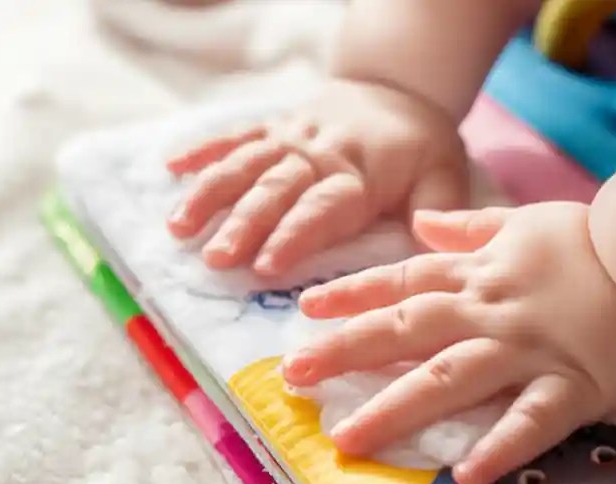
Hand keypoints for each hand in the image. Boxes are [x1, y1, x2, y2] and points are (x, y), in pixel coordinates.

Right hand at [165, 79, 469, 275]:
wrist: (400, 85)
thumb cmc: (422, 146)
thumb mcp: (445, 175)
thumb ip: (438, 211)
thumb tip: (425, 241)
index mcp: (358, 176)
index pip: (321, 209)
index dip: (293, 237)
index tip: (266, 267)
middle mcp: (317, 155)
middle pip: (274, 192)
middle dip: (242, 226)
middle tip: (214, 259)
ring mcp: (290, 138)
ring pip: (244, 166)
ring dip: (209, 195)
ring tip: (179, 228)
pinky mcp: (272, 127)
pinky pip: (233, 136)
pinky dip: (202, 151)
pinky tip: (170, 169)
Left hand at [282, 202, 615, 483]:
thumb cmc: (601, 240)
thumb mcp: (527, 220)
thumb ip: (470, 226)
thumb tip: (419, 221)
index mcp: (483, 273)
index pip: (405, 282)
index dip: (353, 295)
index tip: (305, 310)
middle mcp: (493, 312)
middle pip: (407, 331)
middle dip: (347, 352)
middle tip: (294, 375)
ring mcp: (530, 351)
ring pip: (450, 379)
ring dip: (396, 409)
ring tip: (348, 441)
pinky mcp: (574, 386)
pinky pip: (533, 421)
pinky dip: (501, 447)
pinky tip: (464, 475)